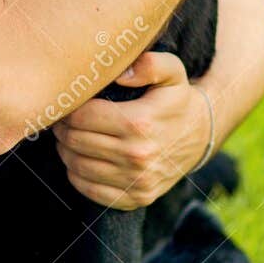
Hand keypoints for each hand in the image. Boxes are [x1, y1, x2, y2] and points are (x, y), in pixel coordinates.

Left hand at [51, 51, 211, 210]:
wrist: (201, 135)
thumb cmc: (177, 99)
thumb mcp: (172, 72)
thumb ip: (149, 64)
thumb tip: (121, 75)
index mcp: (140, 122)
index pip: (81, 117)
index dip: (67, 109)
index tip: (67, 103)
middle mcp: (138, 155)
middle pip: (75, 141)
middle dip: (63, 128)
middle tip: (62, 119)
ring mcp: (138, 181)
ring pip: (78, 166)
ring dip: (66, 150)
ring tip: (69, 137)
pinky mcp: (138, 198)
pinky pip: (90, 190)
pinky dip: (77, 175)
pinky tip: (81, 159)